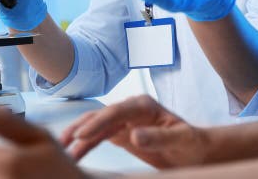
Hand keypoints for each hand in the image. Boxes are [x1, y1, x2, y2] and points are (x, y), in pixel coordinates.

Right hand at [60, 95, 210, 168]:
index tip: (83, 135)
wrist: (196, 149)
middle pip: (101, 116)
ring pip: (96, 126)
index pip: (117, 111)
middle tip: (63, 143)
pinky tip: (73, 152)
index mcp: (145, 106)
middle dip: (82, 128)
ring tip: (61, 148)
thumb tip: (134, 134)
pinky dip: (86, 144)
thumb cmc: (192, 142)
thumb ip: (159, 137)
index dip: (98, 122)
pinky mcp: (121, 133)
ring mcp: (125, 121)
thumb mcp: (181, 140)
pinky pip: (99, 137)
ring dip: (79, 137)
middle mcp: (131, 110)